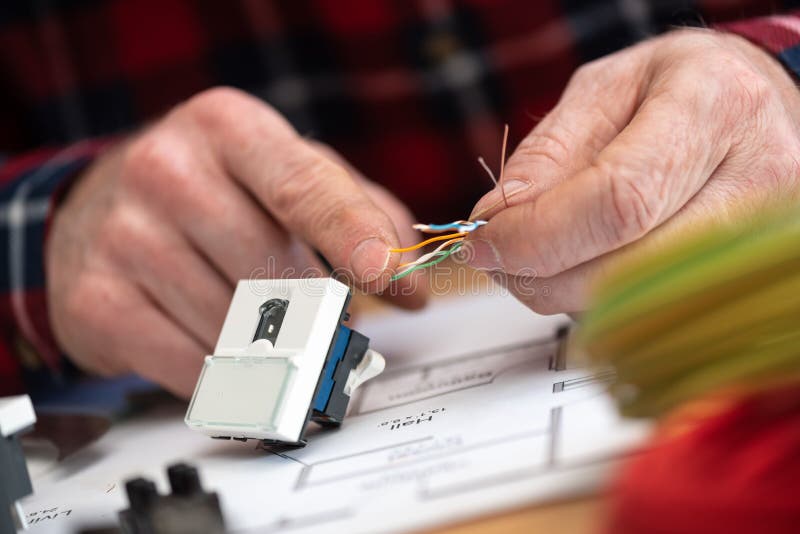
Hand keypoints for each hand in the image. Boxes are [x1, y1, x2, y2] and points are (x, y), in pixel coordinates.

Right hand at [46, 87, 423, 396]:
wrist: (102, 211)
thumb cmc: (217, 192)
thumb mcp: (287, 174)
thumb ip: (360, 213)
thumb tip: (412, 283)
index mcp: (228, 128)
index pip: (302, 187)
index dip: (352, 235)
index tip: (389, 277)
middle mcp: (167, 170)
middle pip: (275, 271)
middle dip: (317, 312)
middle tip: (327, 321)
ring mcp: (124, 236)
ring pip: (238, 327)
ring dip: (274, 346)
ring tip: (270, 328)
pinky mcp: (96, 300)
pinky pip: (193, 365)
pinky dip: (230, 375)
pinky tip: (230, 353)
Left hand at [467, 29, 799, 313]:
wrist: (748, 107)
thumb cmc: (676, 90)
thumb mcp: (603, 89)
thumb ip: (548, 152)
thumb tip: (497, 219)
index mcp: (715, 109)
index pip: (619, 201)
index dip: (538, 235)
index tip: (484, 242)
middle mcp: (754, 183)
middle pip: (626, 269)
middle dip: (538, 273)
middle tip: (498, 253)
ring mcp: (756, 243)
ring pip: (633, 306)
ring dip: (560, 289)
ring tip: (543, 247)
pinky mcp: (739, 284)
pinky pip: (646, 317)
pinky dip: (593, 298)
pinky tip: (587, 260)